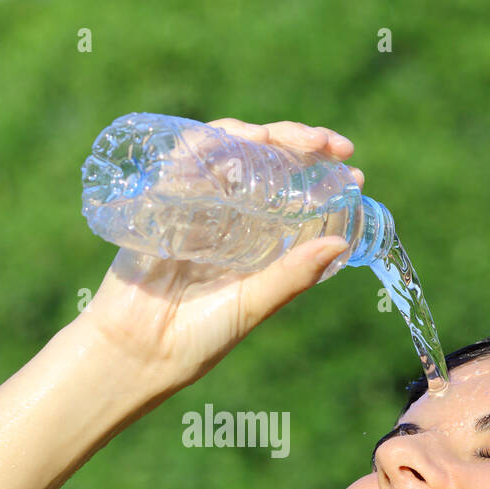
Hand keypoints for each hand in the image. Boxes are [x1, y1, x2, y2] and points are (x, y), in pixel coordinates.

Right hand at [81, 118, 364, 390]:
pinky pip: (182, 160)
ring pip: (226, 149)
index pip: (293, 191)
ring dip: (256, 134)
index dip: (321, 174)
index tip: (352, 167)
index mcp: (256, 239)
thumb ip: (292, 276)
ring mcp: (194, 204)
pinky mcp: (160, 201)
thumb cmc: (196, 339)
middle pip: (264, 159)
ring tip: (282, 140)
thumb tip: (341, 244)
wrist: (137, 353)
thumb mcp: (253, 305)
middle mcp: (227, 214)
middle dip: (297, 142)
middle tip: (328, 145)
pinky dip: (207, 144)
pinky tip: (232, 144)